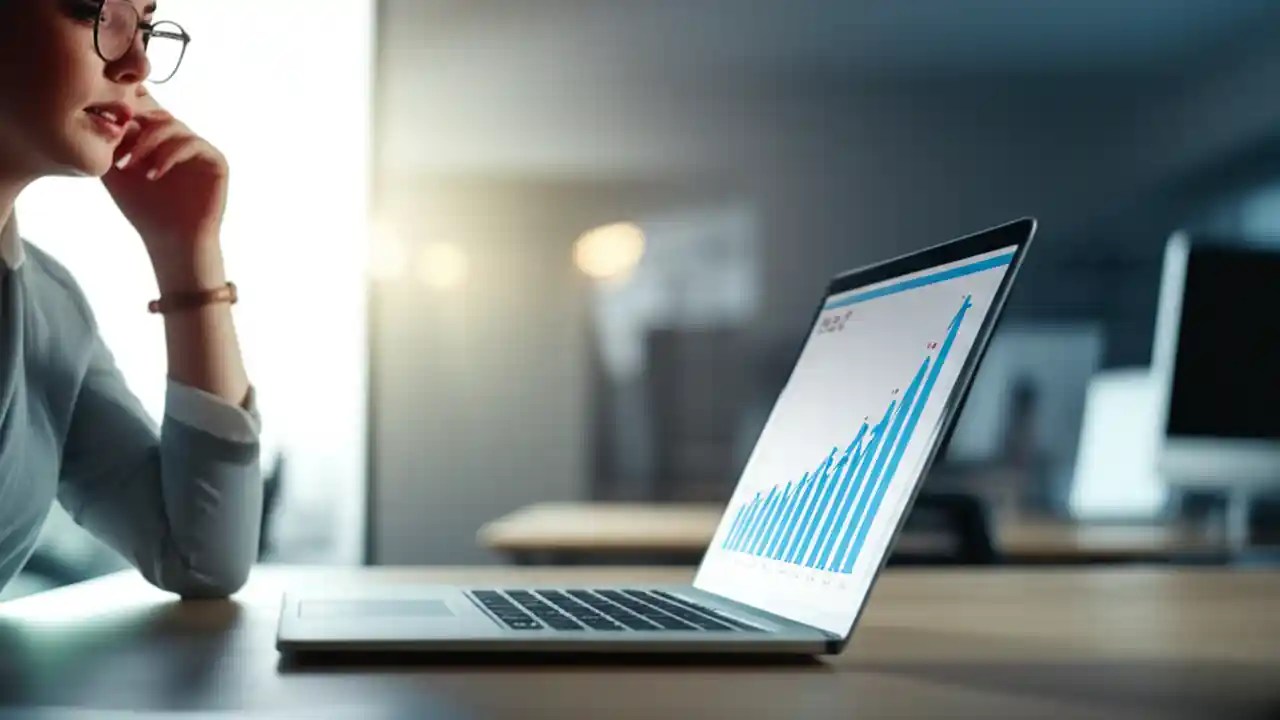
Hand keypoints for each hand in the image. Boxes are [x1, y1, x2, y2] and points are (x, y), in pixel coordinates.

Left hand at [102, 88, 229, 286]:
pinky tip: (153, 175)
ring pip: (173, 126)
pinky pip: (193, 144)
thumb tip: (96, 114)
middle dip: (134, 126)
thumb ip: (109, 143)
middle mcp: (180, 139)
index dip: (126, 109)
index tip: (105, 127)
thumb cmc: (144, 210)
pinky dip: (169, 156)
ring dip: (148, 143)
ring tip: (130, 166)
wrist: (172, 241)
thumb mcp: (116, 172)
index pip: (145, 109)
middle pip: (157, 113)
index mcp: (159, 139)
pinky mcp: (216, 161)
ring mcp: (200, 149)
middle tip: (116, 148)